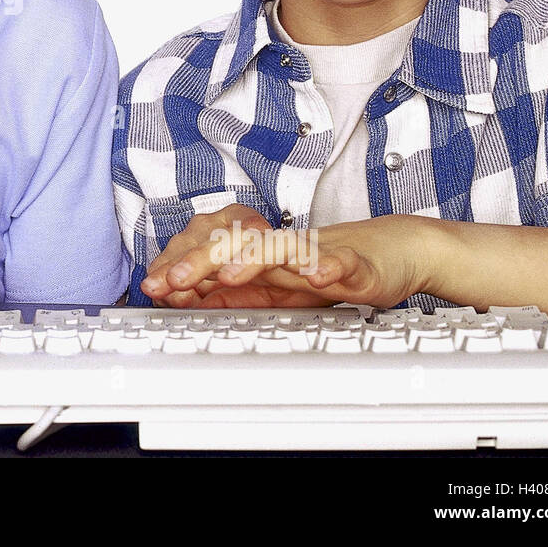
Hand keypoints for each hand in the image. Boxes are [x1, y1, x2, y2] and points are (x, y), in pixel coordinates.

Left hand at [146, 208, 429, 308]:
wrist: (395, 250)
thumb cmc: (333, 269)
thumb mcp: (277, 290)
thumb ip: (236, 295)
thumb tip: (187, 302)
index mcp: (262, 259)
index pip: (215, 257)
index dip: (182, 269)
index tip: (152, 285)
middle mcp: (284, 250)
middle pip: (237, 246)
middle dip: (201, 262)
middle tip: (173, 280)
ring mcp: (318, 252)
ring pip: (281, 248)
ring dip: (253, 258)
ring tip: (229, 272)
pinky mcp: (357, 263)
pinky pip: (341, 263)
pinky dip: (329, 266)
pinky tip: (318, 274)